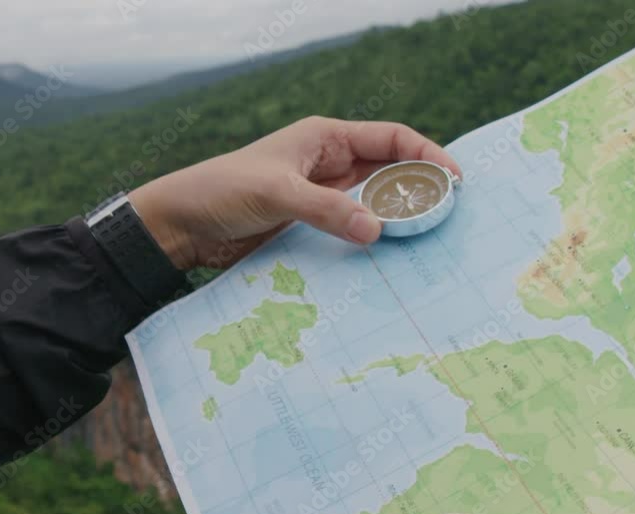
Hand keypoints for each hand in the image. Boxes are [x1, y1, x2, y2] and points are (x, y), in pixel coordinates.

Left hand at [129, 116, 461, 269]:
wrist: (181, 225)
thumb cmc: (221, 191)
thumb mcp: (275, 192)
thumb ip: (325, 208)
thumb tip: (377, 229)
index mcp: (324, 138)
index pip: (390, 137)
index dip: (427, 153)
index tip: (454, 179)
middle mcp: (329, 163)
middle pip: (389, 169)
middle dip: (420, 188)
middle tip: (448, 215)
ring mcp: (323, 195)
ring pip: (374, 202)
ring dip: (398, 217)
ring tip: (427, 237)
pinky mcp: (313, 224)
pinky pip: (354, 227)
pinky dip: (373, 238)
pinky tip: (390, 255)